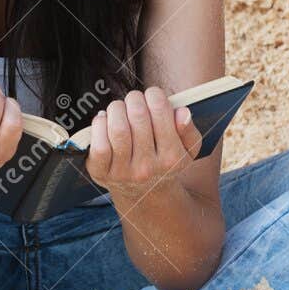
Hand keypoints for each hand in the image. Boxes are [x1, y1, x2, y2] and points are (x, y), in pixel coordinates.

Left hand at [85, 87, 203, 199]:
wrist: (144, 194)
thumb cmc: (164, 162)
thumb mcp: (187, 151)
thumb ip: (189, 131)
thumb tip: (182, 112)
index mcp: (172, 158)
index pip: (161, 112)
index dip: (154, 95)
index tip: (152, 96)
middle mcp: (148, 167)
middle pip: (137, 115)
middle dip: (134, 99)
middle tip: (134, 100)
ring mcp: (123, 172)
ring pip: (117, 128)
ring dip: (116, 108)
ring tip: (119, 109)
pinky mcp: (101, 173)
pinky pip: (99, 144)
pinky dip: (99, 124)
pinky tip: (104, 120)